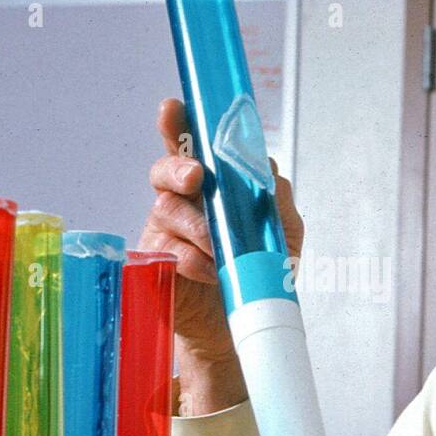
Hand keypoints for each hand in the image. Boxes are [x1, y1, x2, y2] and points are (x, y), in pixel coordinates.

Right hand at [137, 98, 305, 414]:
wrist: (241, 327)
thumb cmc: (259, 273)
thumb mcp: (282, 234)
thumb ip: (275, 198)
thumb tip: (266, 171)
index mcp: (213, 185)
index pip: (190, 144)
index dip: (177, 123)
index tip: (172, 108)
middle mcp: (184, 201)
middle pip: (166, 169)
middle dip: (179, 168)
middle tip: (195, 180)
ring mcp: (165, 231)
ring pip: (168, 210)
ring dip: (198, 228)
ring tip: (221, 252)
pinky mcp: (154, 263)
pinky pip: (165, 250)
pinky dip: (191, 260)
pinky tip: (210, 272)